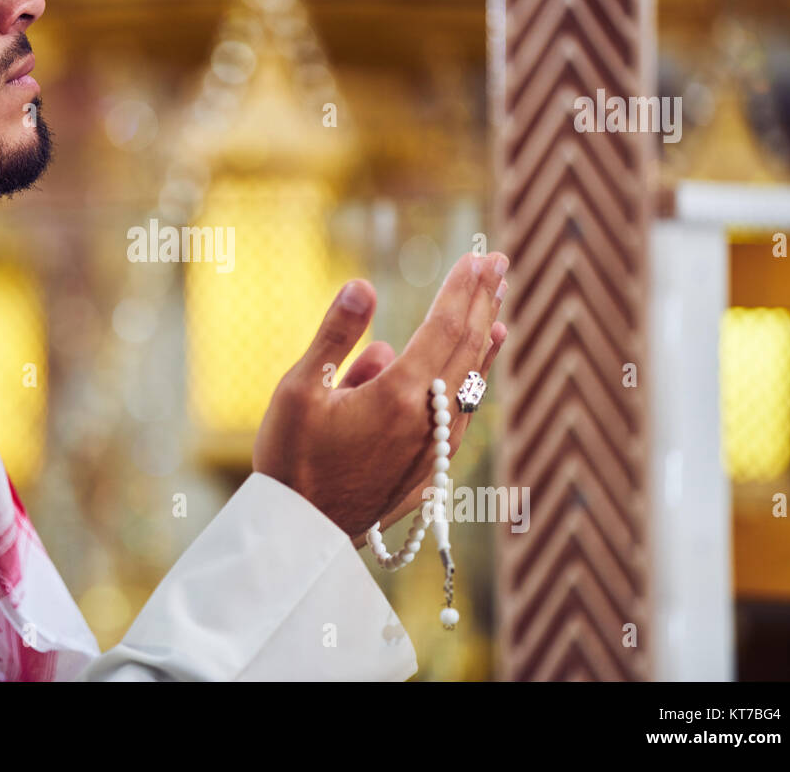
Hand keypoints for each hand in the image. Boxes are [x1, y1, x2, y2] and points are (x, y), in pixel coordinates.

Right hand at [252, 252, 509, 546]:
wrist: (299, 534)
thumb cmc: (290, 460)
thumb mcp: (298, 389)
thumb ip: (335, 335)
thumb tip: (364, 284)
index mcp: (399, 396)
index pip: (445, 326)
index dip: (464, 288)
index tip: (478, 256)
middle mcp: (428, 422)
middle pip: (468, 349)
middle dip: (485, 302)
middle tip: (499, 263)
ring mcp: (433, 449)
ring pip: (471, 384)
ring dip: (484, 341)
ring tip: (497, 310)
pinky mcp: (428, 472)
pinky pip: (461, 415)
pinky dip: (472, 383)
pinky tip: (474, 371)